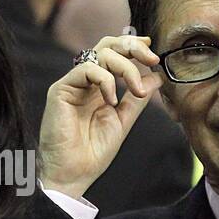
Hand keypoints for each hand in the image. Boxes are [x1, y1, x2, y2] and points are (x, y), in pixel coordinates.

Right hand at [38, 34, 162, 198]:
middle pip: (107, 44)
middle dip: (132, 46)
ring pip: (100, 53)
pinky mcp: (61, 89)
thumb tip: (156, 77)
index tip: (153, 55)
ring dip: (125, 67)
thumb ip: (136, 99)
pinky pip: (86, 69)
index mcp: (99, 87)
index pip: (115, 54)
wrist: (73, 173)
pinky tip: (111, 100)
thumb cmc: (93, 153)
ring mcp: (73, 83)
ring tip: (135, 90)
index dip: (134, 47)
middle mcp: (85, 81)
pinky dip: (105, 80)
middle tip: (151, 59)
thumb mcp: (122, 121)